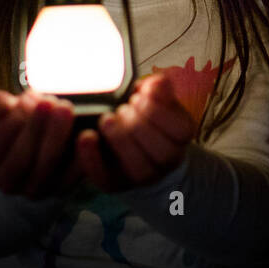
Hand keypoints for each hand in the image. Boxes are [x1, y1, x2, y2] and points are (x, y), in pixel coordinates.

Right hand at [0, 89, 82, 198]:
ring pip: (44, 169)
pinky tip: (86, 134)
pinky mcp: (58, 191)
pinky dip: (78, 157)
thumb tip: (15, 100)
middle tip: (52, 102)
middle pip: (21, 159)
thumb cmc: (17, 126)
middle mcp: (6, 180)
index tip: (30, 97)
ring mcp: (32, 190)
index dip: (14, 120)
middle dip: (37, 128)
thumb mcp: (2, 114)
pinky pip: (70, 178)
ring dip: (56, 138)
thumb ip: (1, 105)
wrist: (31, 156)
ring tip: (66, 109)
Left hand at [76, 74, 194, 192]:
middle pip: (163, 152)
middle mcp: (166, 160)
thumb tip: (156, 84)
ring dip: (122, 141)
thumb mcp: (157, 100)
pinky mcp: (115, 184)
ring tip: (107, 119)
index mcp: (179, 137)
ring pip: (140, 170)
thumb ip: (158, 89)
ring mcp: (142, 176)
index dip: (160, 112)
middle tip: (123, 108)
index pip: (182, 131)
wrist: (135, 147)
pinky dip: (93, 158)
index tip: (140, 95)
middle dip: (140, 126)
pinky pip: (105, 178)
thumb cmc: (146, 118)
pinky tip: (86, 137)